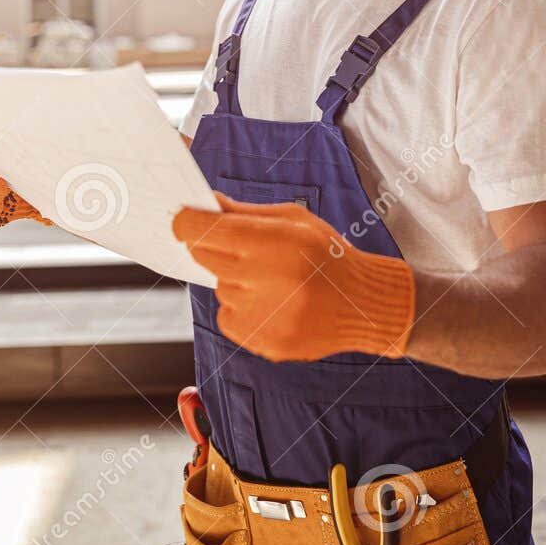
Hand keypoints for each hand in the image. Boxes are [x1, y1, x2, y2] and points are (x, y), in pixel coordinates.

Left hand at [172, 193, 413, 361]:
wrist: (364, 305)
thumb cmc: (328, 255)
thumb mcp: (294, 220)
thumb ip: (244, 213)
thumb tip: (205, 202)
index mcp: (274, 242)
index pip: (203, 230)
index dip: (185, 222)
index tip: (181, 219)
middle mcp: (266, 280)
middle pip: (203, 256)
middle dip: (209, 246)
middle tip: (237, 246)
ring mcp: (263, 316)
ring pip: (219, 288)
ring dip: (234, 281)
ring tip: (274, 281)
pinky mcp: (264, 343)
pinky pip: (228, 317)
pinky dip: (241, 309)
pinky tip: (274, 304)